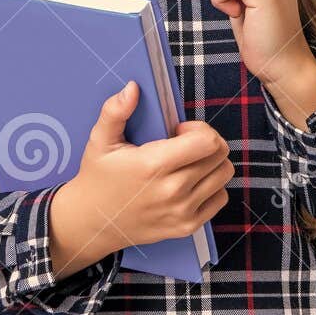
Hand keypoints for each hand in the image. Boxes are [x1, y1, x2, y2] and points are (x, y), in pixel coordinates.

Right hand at [48, 81, 232, 275]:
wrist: (91, 222)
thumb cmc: (98, 177)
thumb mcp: (100, 141)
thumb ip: (115, 111)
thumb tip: (133, 88)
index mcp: (154, 165)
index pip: (208, 141)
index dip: (199, 128)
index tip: (179, 131)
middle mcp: (173, 191)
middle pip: (219, 155)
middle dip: (207, 142)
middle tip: (184, 145)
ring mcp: (182, 211)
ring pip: (224, 175)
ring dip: (212, 163)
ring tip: (188, 163)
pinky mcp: (187, 226)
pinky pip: (220, 198)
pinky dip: (212, 187)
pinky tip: (191, 183)